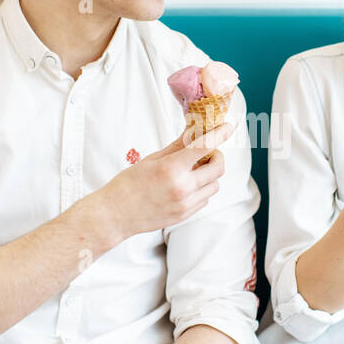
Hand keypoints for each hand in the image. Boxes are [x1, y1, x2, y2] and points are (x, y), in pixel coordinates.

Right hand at [97, 121, 233, 237]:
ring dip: (209, 175)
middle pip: (218, 168)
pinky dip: (201, 190)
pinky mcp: (185, 216)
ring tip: (193, 171)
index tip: (227, 127)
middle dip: (217, 156)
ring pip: (214, 185)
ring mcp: (185, 204)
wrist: (116, 214)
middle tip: (208, 152)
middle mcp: (182, 188)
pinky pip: (205, 199)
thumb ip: (178, 146)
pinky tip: (186, 186)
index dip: (219, 134)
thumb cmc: (129, 184)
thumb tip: (193, 130)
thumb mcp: (152, 159)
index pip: (204, 147)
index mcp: (171, 169)